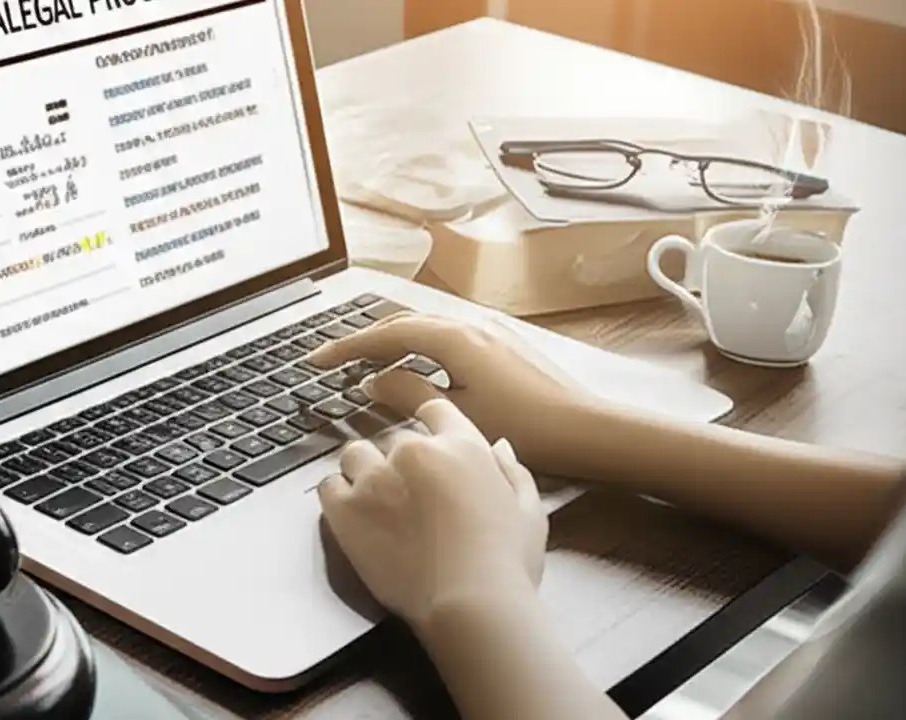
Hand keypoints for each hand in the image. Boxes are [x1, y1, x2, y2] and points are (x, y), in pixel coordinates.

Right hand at [308, 313, 609, 474]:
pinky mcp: (504, 346)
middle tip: (333, 360)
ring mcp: (490, 333)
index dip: (347, 347)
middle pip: (404, 324)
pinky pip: (447, 338)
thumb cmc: (524, 425)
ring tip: (366, 362)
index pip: (386, 334)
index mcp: (454, 337)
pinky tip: (416, 369)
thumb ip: (407, 394)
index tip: (316, 361)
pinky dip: (420, 349)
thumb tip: (371, 382)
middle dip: (365, 340)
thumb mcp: (455, 414)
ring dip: (393, 343)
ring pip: (427, 329)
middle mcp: (470, 325)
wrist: (588, 430)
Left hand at [318, 374, 547, 629]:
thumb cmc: (506, 563)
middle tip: (410, 498)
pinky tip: (354, 517)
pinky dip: (338, 497)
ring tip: (378, 506)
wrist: (470, 603)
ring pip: (356, 456)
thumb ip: (513, 471)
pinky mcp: (346, 509)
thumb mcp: (530, 512)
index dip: (429, 428)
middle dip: (400, 462)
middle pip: (394, 439)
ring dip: (364, 473)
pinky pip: (328, 486)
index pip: (434, 411)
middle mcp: (414, 452)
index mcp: (460, 445)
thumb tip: (499, 445)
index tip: (427, 451)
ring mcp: (376, 478)